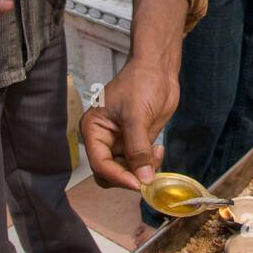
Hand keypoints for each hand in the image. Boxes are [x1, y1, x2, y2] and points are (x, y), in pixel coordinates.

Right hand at [81, 57, 178, 190]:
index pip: (99, 164)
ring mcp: (121, 142)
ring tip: (157, 154)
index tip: (137, 183)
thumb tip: (143, 179)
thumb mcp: (136, 116)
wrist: (158, 68)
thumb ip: (138, 149)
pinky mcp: (137, 142)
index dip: (118, 176)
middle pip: (109, 172)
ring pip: (126, 171)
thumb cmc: (140, 82)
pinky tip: (159, 150)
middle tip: (149, 174)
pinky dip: (150, 163)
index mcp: (93, 130)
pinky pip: (140, 164)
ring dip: (142, 171)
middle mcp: (103, 139)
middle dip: (129, 176)